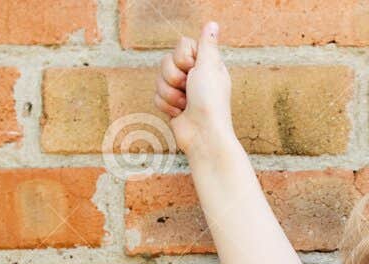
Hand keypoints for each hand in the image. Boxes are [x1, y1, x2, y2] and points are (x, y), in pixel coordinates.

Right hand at [152, 21, 233, 157]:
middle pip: (167, 61)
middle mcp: (193, 75)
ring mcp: (182, 90)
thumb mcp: (209, 67)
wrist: (202, 134)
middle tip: (189, 88)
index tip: (193, 69)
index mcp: (205, 63)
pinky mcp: (172, 105)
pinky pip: (156, 96)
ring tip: (185, 104)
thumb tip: (212, 24)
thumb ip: (207, 45)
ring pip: (159, 79)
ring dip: (170, 93)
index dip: (183, 57)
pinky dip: (166, 105)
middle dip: (174, 77)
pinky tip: (179, 113)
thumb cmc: (210, 102)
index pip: (182, 44)